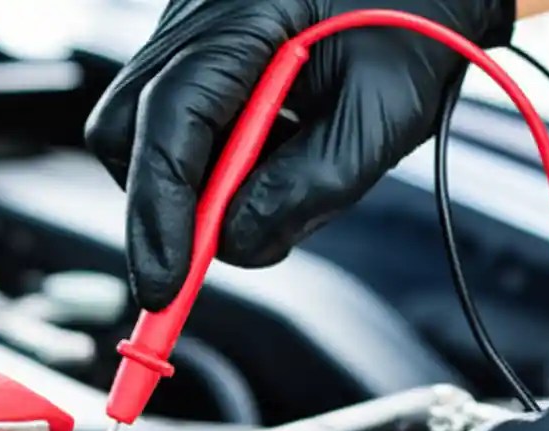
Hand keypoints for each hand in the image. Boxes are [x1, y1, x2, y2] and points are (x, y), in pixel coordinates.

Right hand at [84, 0, 514, 310]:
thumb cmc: (420, 25)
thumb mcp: (377, 117)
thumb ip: (303, 191)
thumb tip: (232, 247)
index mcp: (238, 19)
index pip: (165, 121)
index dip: (156, 214)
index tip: (164, 287)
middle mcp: (196, 20)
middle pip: (128, 129)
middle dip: (162, 201)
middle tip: (218, 243)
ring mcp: (192, 36)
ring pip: (150, 134)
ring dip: (203, 182)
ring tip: (289, 167)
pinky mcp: (205, 58)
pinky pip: (185, 125)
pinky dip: (221, 161)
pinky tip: (283, 147)